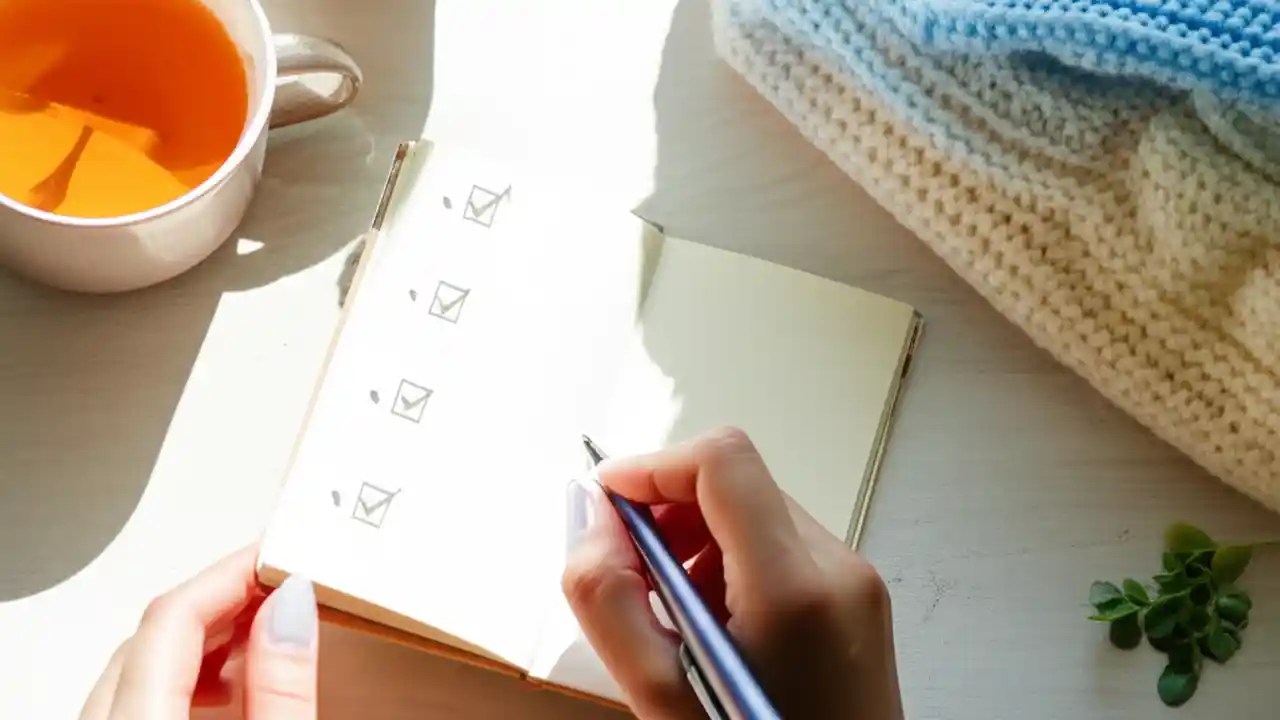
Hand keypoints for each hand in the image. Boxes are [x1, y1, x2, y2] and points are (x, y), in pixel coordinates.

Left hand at [80, 545, 318, 719]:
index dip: (228, 575)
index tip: (277, 557)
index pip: (170, 619)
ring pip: (135, 666)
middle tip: (281, 585)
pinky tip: (229, 683)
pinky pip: (128, 699)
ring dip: (200, 637)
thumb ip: (283, 687)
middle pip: (148, 636)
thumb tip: (291, 605)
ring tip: (263, 630)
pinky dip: (179, 674)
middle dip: (219, 602)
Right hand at [563, 427, 903, 718]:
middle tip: (628, 572)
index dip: (651, 467)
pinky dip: (731, 565)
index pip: (721, 460)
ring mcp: (857, 584)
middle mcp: (839, 569)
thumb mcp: (659, 697)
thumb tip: (593, 522)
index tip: (607, 502)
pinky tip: (712, 626)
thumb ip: (608, 600)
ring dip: (696, 541)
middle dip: (667, 511)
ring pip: (756, 512)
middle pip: (737, 482)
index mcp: (795, 588)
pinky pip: (781, 549)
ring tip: (671, 614)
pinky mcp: (857, 600)